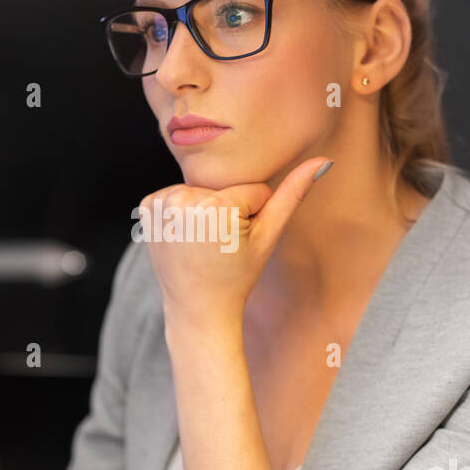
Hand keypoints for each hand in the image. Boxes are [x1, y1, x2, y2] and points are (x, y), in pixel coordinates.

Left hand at [137, 157, 331, 326]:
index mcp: (214, 206)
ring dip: (204, 209)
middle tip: (218, 245)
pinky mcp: (146, 207)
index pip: (251, 190)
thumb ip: (293, 194)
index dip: (253, 216)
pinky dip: (183, 212)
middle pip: (223, 187)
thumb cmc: (236, 276)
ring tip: (201, 242)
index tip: (237, 243)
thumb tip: (323, 161)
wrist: (197, 308)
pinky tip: (184, 236)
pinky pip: (177, 195)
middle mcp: (181, 200)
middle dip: (227, 210)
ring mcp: (159, 203)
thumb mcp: (268, 236)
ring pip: (201, 189)